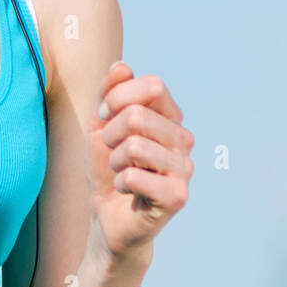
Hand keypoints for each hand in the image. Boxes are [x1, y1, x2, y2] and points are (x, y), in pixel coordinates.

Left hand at [86, 61, 193, 260]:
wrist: (109, 220)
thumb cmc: (109, 170)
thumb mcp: (101, 126)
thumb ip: (109, 94)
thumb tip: (121, 66)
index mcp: (170, 117)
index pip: (153, 85)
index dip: (118, 98)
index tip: (105, 117)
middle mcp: (183, 139)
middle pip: (137, 115)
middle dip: (110, 135)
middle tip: (112, 152)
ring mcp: (185, 167)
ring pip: (134, 146)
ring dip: (115, 162)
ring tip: (122, 172)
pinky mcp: (178, 196)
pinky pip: (135, 177)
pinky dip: (120, 183)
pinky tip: (129, 191)